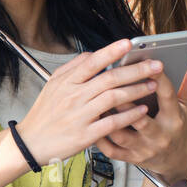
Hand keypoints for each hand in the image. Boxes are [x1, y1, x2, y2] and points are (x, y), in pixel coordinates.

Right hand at [14, 38, 159, 167]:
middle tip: (155, 65)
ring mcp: (80, 116)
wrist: (31, 143)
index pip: (92, 61)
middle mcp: (73, 96)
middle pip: (109, 79)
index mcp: (66, 82)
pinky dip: (129, 115)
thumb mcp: (53, 85)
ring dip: (136, 90)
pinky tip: (143, 110)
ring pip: (113, 98)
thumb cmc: (45, 113)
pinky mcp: (85, 135)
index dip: (111, 51)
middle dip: (136, 70)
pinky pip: (112, 122)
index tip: (129, 44)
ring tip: (153, 85)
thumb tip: (94, 55)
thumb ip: (73, 68)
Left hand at [97, 58, 186, 182]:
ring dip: (107, 119)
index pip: (167, 96)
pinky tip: (92, 122)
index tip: (147, 63)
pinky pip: (111, 150)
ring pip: (121, 135)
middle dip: (126, 102)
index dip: (157, 79)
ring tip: (95, 101)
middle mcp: (159, 136)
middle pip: (140, 119)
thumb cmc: (178, 129)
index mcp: (174, 119)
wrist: (175, 163)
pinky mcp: (131, 159)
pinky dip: (100, 138)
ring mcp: (144, 149)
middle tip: (111, 83)